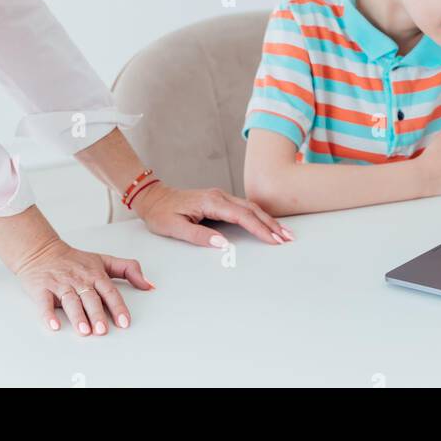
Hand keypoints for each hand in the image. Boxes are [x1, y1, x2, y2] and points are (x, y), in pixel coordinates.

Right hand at [13, 237, 153, 334]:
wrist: (43, 251)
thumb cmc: (75, 260)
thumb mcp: (104, 260)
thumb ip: (128, 269)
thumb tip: (148, 285)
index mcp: (95, 274)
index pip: (109, 291)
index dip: (117, 307)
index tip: (124, 322)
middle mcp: (79, 279)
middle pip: (90, 298)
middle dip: (97, 314)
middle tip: (103, 330)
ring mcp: (60, 284)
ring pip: (70, 301)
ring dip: (77, 316)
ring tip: (84, 330)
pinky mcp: (42, 289)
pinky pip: (45, 303)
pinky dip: (48, 314)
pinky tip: (54, 325)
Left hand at [131, 180, 294, 247]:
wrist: (154, 198)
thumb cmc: (162, 214)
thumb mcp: (175, 228)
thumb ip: (199, 235)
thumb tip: (223, 243)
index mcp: (211, 202)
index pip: (242, 216)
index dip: (260, 229)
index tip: (274, 240)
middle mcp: (219, 196)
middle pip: (252, 209)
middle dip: (271, 224)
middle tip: (287, 239)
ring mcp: (221, 197)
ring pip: (250, 207)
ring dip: (268, 220)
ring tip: (283, 233)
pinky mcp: (220, 200)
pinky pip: (244, 208)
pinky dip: (258, 216)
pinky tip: (266, 224)